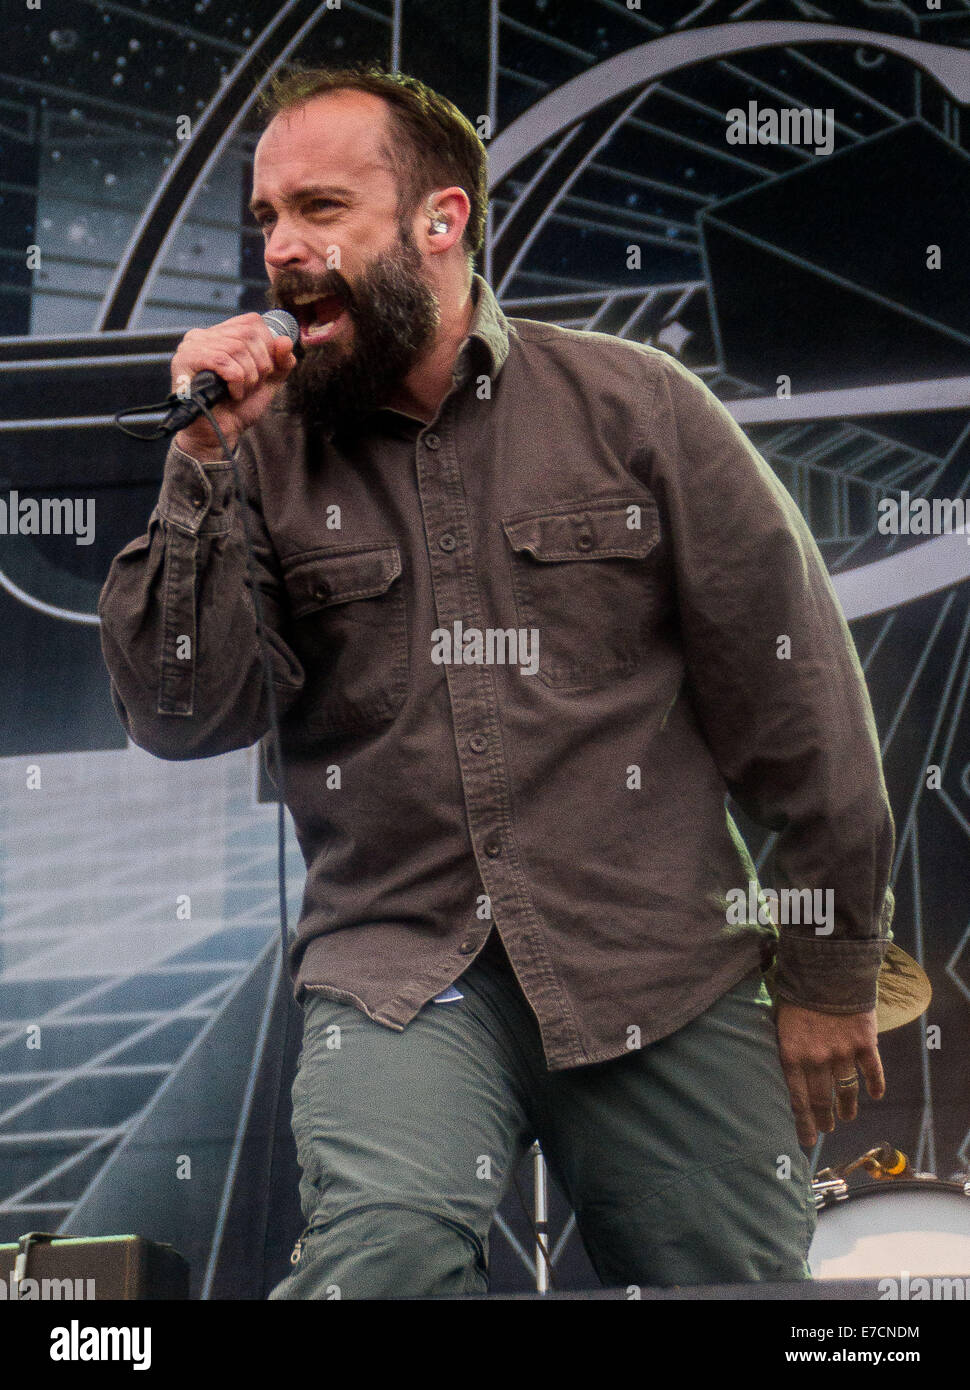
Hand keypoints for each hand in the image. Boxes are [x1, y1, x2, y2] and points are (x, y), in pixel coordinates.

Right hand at [170, 312, 296, 459]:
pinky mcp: (184, 361)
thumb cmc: (238, 407)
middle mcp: (203, 335)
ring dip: (249, 376)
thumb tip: (284, 340)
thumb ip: (281, 361)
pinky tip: (232, 394)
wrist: (220, 434)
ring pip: (236, 348)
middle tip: (252, 385)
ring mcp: (191, 346)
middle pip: (247, 334)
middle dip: (260, 364)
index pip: (252, 321)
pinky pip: (222, 361)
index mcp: (221, 334)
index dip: (268, 345)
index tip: (265, 371)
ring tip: (241, 392)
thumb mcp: (268, 382)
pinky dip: (236, 381)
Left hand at [775, 1002, 884, 1147]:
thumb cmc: (796, 993)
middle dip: (825, 1119)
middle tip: (827, 1129)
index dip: (803, 1123)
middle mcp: (817, 1060)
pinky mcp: (864, 1043)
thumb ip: (786, 1046)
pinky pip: (872, 1071)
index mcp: (792, 1055)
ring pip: (847, 1090)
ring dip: (847, 1106)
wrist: (824, 969)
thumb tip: (786, 1068)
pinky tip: (876, 1094)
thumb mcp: (780, 1021)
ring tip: (847, 1116)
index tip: (806, 1140)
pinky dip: (875, 1085)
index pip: (798, 1099)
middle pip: (822, 1099)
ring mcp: (842, 1053)